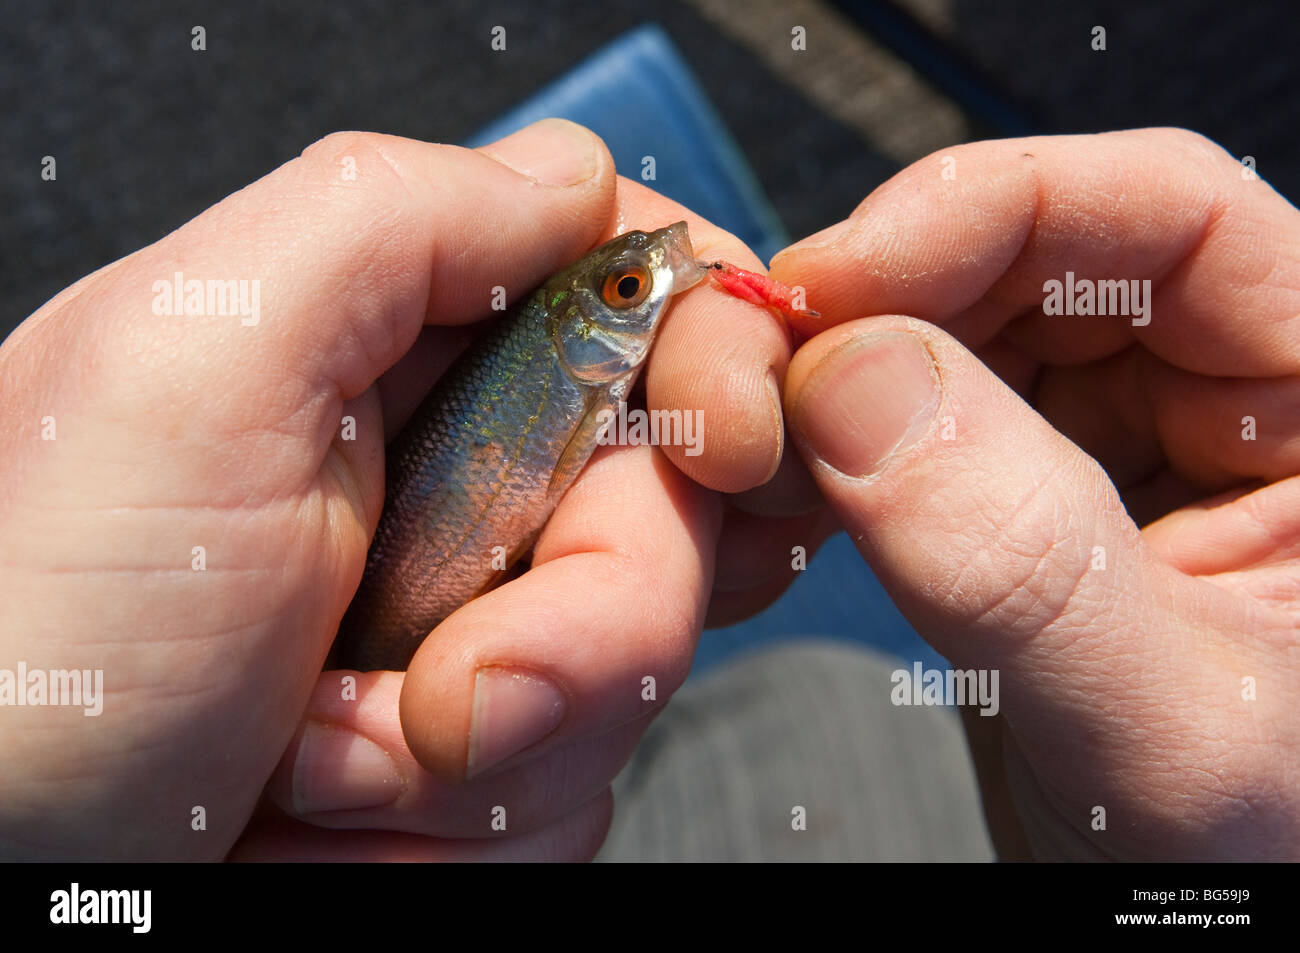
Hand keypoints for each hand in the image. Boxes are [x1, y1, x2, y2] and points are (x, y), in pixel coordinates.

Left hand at [0, 120, 785, 859]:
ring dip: (503, 743)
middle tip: (451, 680)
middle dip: (595, 612)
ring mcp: (465, 624)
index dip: (717, 356)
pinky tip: (335, 812)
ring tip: (320, 757)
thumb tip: (574, 174)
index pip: (632, 298)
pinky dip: (469, 827)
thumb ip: (391, 221)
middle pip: (667, 503)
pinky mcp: (474, 758)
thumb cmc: (26, 643)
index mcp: (388, 350)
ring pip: (633, 664)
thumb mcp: (187, 367)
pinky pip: (576, 787)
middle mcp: (442, 477)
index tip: (734, 441)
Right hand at [770, 128, 1299, 859]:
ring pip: (965, 324)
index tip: (838, 277)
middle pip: (1047, 254)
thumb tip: (858, 383)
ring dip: (847, 358)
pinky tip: (792, 470)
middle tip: (768, 352)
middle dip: (891, 290)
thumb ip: (1026, 563)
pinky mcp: (1031, 491)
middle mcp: (1230, 398)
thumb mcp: (1169, 735)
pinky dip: (836, 427)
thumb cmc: (1256, 858)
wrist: (1185, 920)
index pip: (1177, 216)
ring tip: (763, 423)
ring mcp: (1123, 440)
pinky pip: (919, 411)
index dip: (996, 208)